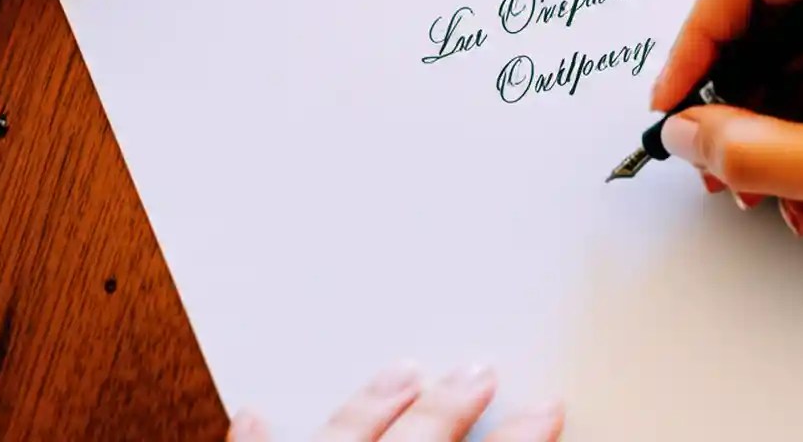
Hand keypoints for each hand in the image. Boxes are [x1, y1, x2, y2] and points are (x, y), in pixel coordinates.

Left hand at [227, 361, 563, 441]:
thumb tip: (524, 430)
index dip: (521, 436)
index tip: (548, 408)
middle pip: (418, 441)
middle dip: (452, 402)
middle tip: (478, 368)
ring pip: (340, 438)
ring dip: (373, 404)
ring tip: (401, 370)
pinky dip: (256, 440)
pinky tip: (253, 412)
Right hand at [652, 0, 802, 303]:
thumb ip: (756, 153)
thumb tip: (684, 134)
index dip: (697, 39)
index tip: (674, 100)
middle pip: (762, 22)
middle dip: (729, 99)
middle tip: (711, 158)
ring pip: (782, 64)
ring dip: (760, 133)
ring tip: (764, 194)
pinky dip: (794, 141)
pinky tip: (802, 194)